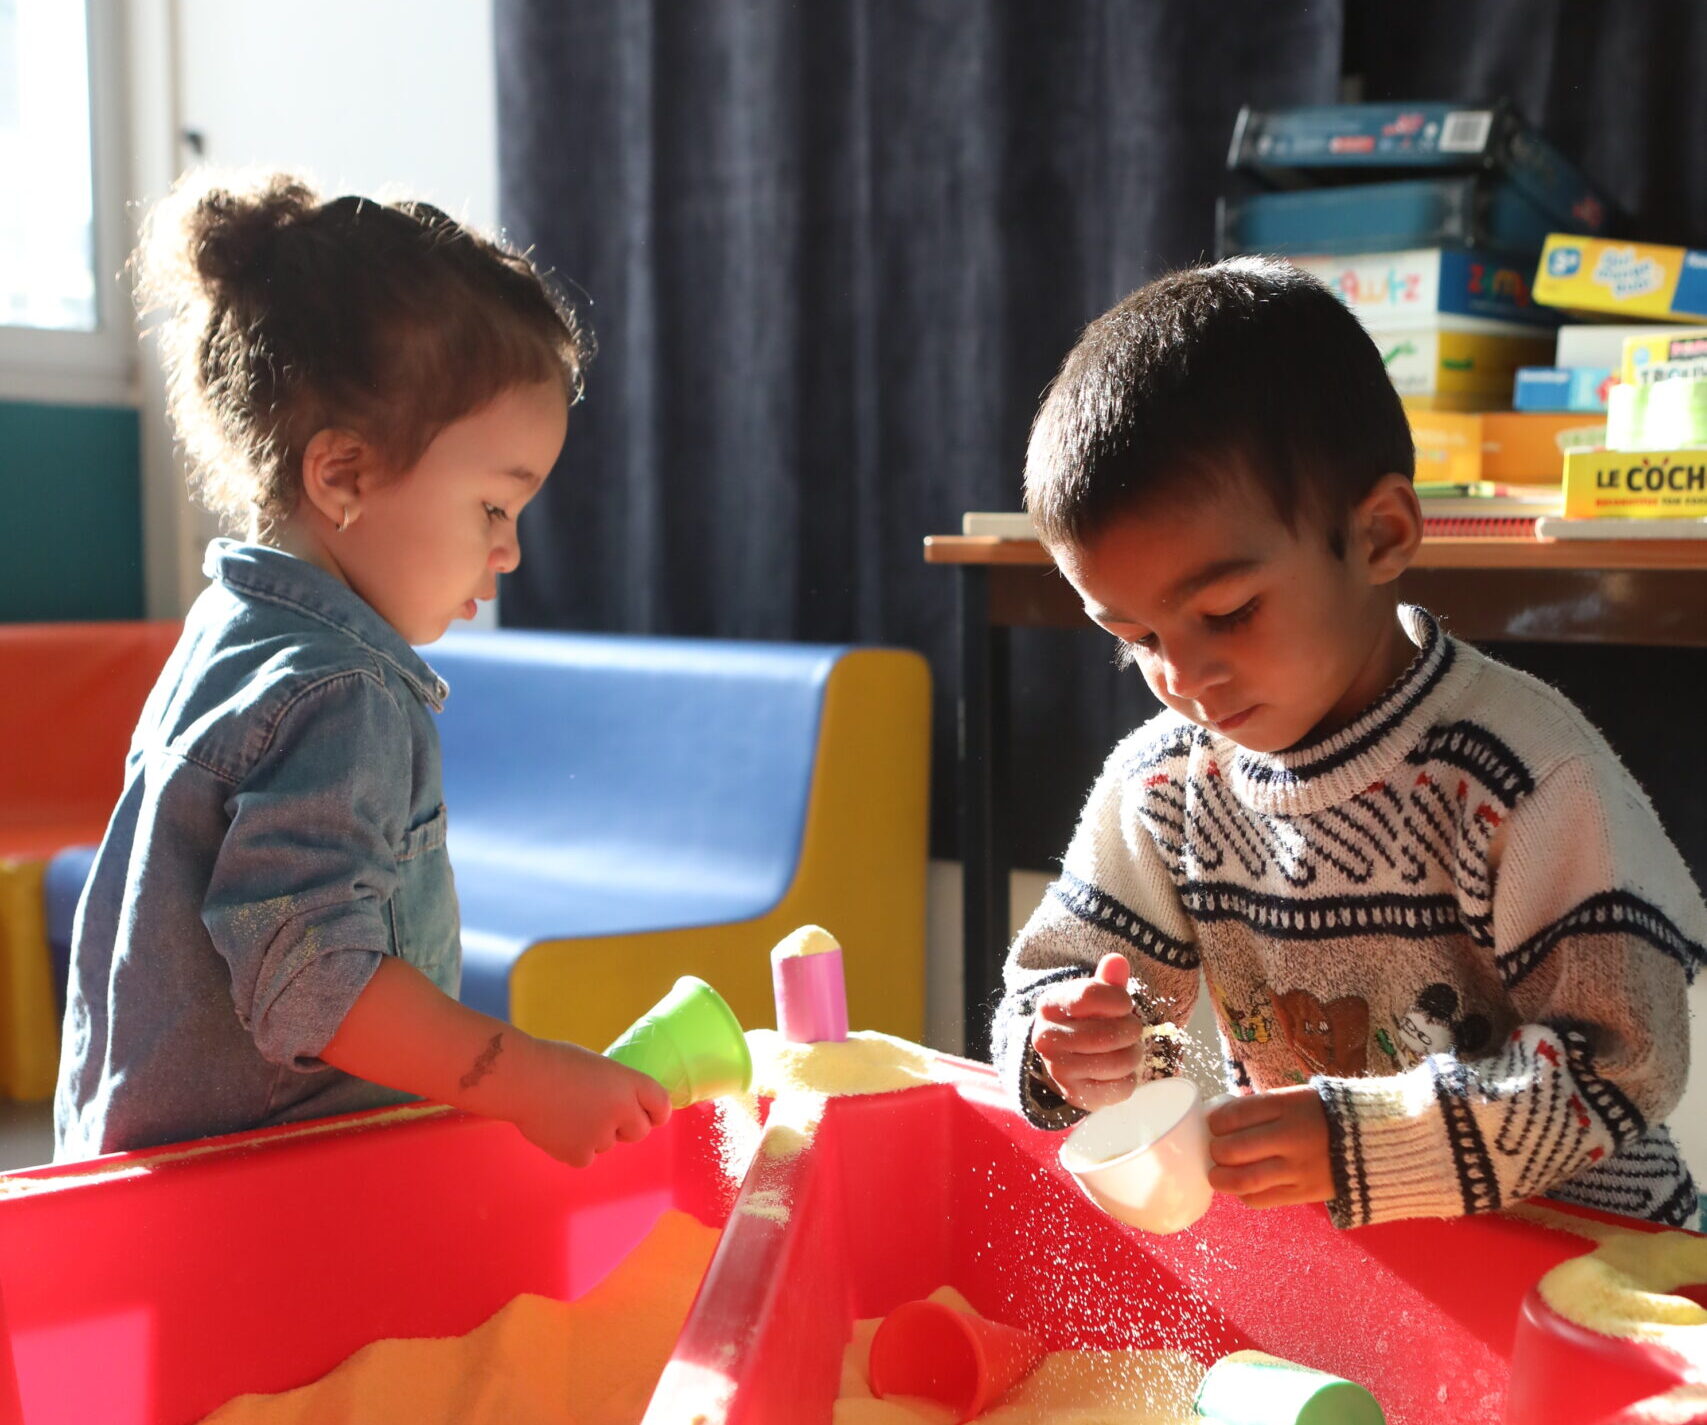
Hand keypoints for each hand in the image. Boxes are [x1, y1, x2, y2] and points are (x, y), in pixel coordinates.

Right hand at [512, 1037, 672, 1168]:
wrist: (522, 1079)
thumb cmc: (555, 1062)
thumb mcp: (598, 1067)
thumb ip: (615, 1087)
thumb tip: (622, 1105)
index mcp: (629, 1082)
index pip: (661, 1104)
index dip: (656, 1111)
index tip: (649, 1114)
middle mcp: (622, 1110)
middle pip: (640, 1131)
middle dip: (627, 1126)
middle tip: (603, 1115)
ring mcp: (602, 1135)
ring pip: (609, 1144)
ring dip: (596, 1135)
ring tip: (569, 1115)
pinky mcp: (579, 1154)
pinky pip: (586, 1157)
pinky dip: (575, 1148)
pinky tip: (558, 1130)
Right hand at [1030, 953, 1143, 1111]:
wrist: (1063, 1058)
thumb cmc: (1083, 1020)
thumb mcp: (1092, 997)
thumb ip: (1107, 979)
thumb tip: (1117, 961)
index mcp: (1049, 1006)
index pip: (1090, 996)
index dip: (1118, 1000)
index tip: (1124, 1005)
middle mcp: (1047, 1039)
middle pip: (1107, 1033)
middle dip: (1131, 1029)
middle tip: (1131, 1029)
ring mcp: (1059, 1071)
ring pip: (1118, 1062)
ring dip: (1134, 1054)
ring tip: (1128, 1048)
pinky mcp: (1076, 1096)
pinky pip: (1121, 1088)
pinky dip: (1129, 1078)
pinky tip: (1119, 1070)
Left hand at [1206, 1085, 1333, 1207]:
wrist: (1372, 1139)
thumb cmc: (1321, 1115)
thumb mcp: (1292, 1099)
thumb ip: (1259, 1110)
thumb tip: (1218, 1122)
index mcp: (1285, 1106)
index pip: (1234, 1115)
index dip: (1215, 1123)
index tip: (1213, 1126)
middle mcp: (1290, 1137)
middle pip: (1233, 1149)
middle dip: (1215, 1151)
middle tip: (1215, 1151)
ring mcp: (1298, 1168)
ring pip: (1243, 1180)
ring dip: (1221, 1178)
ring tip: (1217, 1175)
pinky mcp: (1304, 1193)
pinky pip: (1261, 1199)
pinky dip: (1243, 1194)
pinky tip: (1242, 1187)